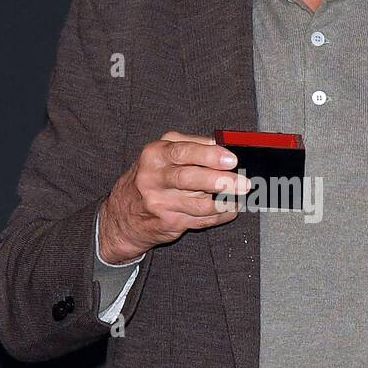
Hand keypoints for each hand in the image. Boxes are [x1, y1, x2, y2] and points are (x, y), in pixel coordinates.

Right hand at [97, 130, 250, 263]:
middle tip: (243, 182)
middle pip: (189, 179)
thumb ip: (192, 145)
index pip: (183, 152)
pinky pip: (201, 220)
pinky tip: (230, 209)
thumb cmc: (151, 177)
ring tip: (240, 196)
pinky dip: (221, 215)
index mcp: (154, 155)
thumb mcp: (163, 153)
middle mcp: (153, 178)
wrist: (124, 214)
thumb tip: (224, 145)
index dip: (209, 155)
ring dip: (225, 202)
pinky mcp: (169, 223)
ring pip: (199, 204)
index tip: (232, 159)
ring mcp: (160, 203)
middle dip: (220, 181)